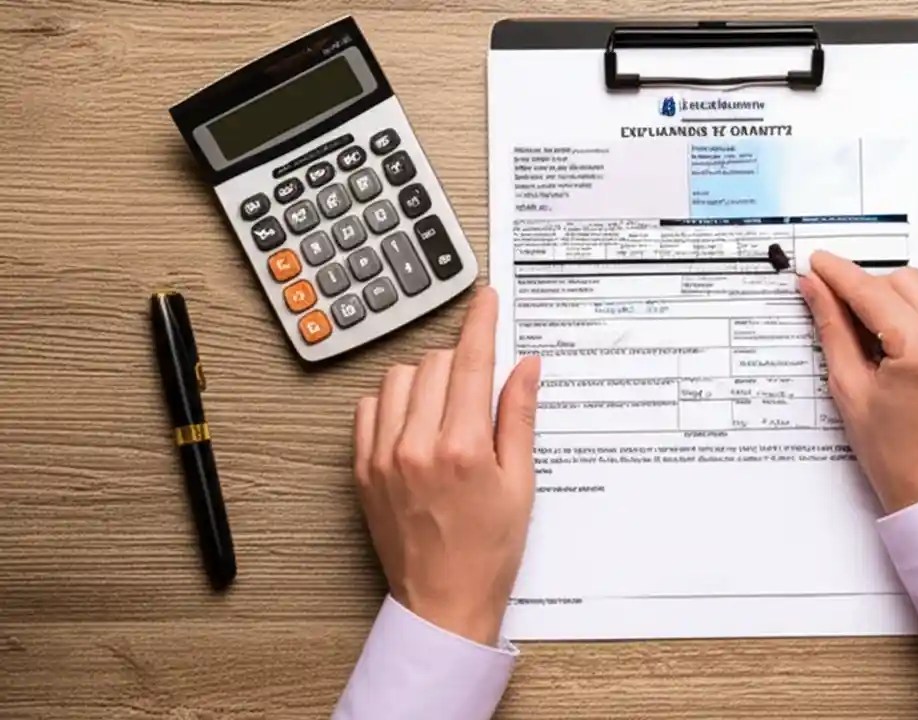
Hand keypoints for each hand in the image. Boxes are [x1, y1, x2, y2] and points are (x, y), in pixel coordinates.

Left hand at [352, 287, 541, 645]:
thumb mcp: (521, 483)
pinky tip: (415, 423)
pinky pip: (369, 409)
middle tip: (480, 384)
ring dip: (425, 378)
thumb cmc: (488, 552)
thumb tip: (525, 367)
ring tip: (448, 408)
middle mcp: (416, 446)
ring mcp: (383, 457)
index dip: (480, 323)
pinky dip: (392, 403)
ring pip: (398, 379)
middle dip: (460, 360)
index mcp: (462, 448)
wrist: (443, 601)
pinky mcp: (362, 471)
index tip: (484, 299)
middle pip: (434, 364)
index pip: (470, 362)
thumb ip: (518, 417)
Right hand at [798, 252, 917, 512]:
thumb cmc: (897, 455)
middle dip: (868, 287)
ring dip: (897, 293)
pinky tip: (901, 330)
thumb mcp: (850, 388)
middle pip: (904, 278)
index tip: (819, 264)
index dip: (840, 275)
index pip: (873, 292)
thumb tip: (814, 289)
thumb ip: (832, 328)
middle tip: (838, 305)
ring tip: (872, 326)